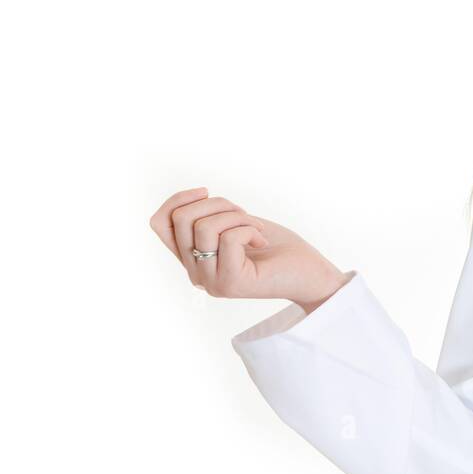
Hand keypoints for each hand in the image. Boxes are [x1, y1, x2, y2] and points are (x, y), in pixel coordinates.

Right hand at [149, 186, 347, 308]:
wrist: (311, 274)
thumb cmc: (279, 248)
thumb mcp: (238, 223)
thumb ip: (211, 217)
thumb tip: (194, 196)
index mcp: (193, 258)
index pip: (159, 224)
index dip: (177, 199)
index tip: (206, 190)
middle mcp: (195, 272)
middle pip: (181, 219)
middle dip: (217, 204)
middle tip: (245, 214)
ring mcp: (210, 281)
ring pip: (203, 227)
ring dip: (236, 216)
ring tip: (256, 229)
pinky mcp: (230, 283)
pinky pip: (227, 238)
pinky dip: (249, 230)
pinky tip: (262, 243)